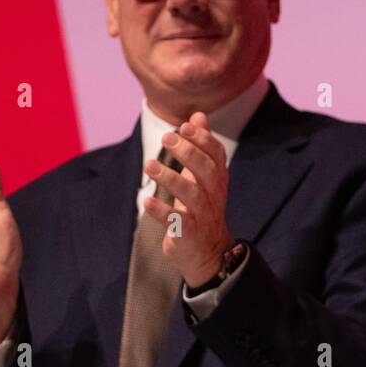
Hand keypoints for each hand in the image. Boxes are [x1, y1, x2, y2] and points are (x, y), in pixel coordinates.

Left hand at [142, 111, 232, 287]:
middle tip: (166, 137)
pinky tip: (147, 201)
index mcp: (218, 178)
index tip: (184, 125)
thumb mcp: (203, 175)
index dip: (203, 139)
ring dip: (171, 178)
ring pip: (192, 194)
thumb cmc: (202, 206)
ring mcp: (203, 215)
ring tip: (150, 165)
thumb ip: (201, 145)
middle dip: (188, 152)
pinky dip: (162, 211)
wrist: (208, 252)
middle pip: (206, 170)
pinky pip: (177, 222)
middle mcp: (214, 194)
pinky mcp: (188, 234)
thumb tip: (198, 114)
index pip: (216, 154)